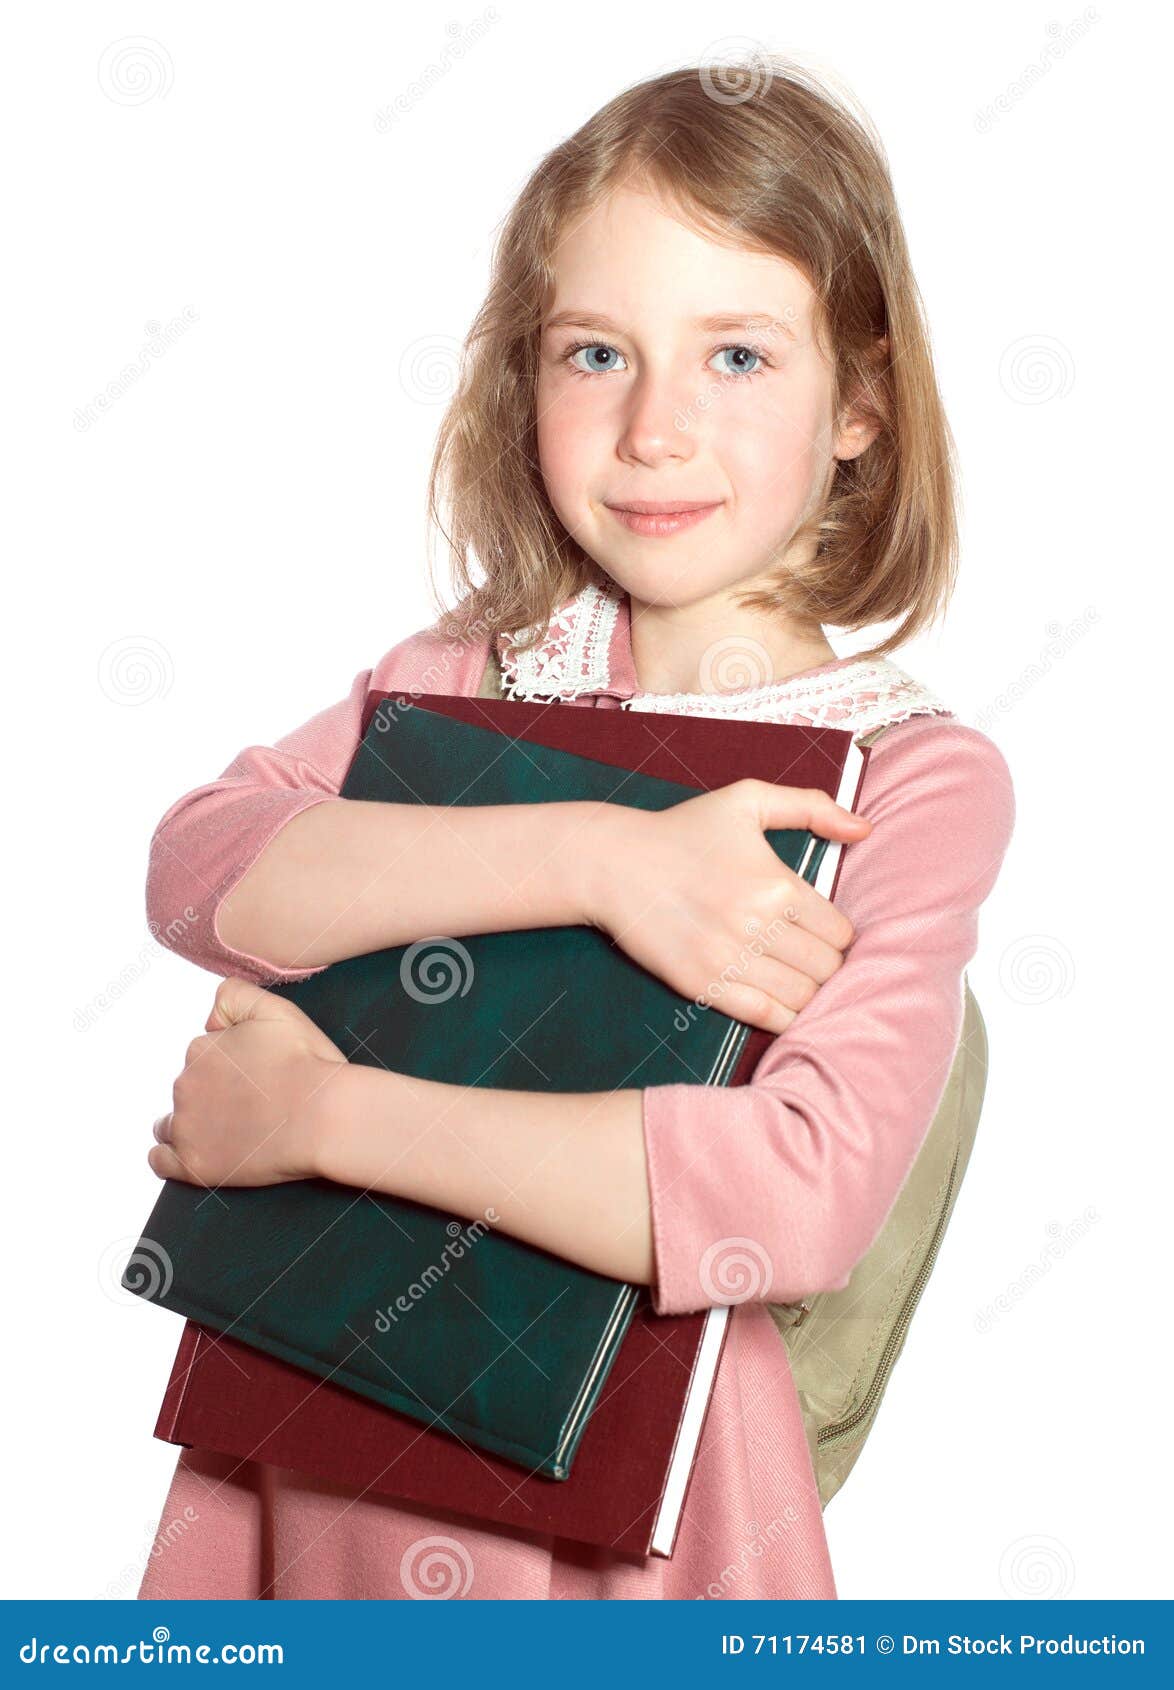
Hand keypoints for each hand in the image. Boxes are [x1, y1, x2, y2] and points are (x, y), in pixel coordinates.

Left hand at [147, 977, 349, 1187]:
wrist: (325, 1118)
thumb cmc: (308, 1064)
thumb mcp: (274, 1008)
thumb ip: (234, 995)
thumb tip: (210, 1019)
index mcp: (200, 1049)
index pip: (202, 1057)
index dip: (229, 1067)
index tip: (256, 1077)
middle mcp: (185, 1085)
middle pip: (189, 1089)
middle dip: (212, 1096)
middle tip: (254, 1105)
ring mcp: (186, 1127)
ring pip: (171, 1124)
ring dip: (194, 1125)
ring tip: (233, 1131)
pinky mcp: (194, 1165)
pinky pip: (160, 1160)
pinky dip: (171, 1156)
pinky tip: (195, 1152)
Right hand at [581, 779, 871, 1034]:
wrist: (613, 864)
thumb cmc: (683, 830)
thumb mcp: (747, 800)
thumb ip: (811, 807)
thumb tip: (864, 829)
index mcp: (778, 886)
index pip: (841, 934)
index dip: (836, 934)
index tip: (820, 929)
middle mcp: (758, 927)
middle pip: (826, 970)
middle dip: (823, 964)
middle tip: (806, 954)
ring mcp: (729, 961)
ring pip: (801, 998)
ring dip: (804, 990)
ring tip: (790, 974)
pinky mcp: (702, 985)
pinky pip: (765, 1017)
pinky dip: (781, 1014)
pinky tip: (774, 996)